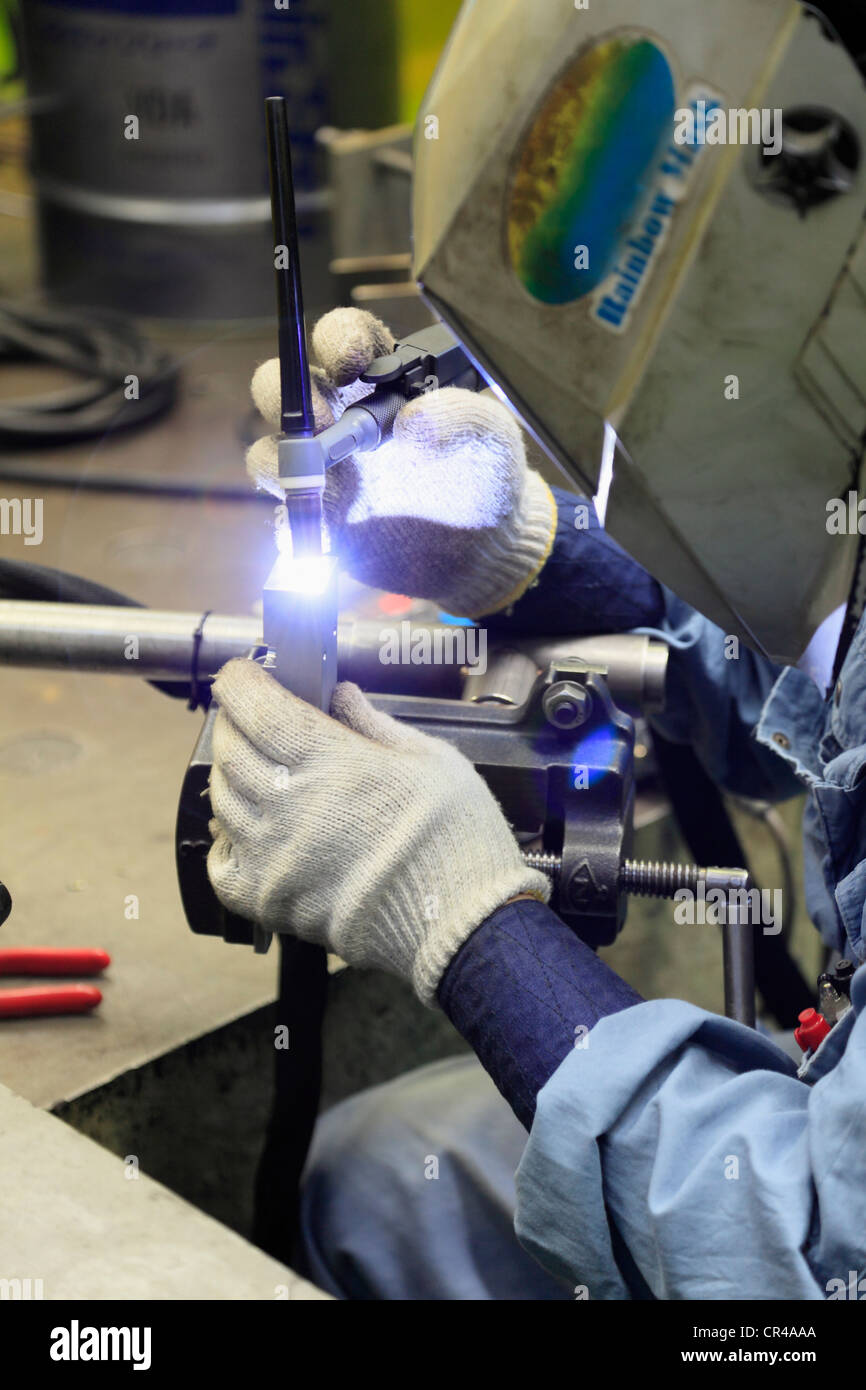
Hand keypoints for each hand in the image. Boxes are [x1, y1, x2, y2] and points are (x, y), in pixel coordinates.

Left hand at [206, 659, 549, 1003]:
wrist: (461, 923)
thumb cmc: (456, 837)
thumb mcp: (430, 759)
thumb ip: (375, 723)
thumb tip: (340, 694)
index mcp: (331, 761)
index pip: (256, 708)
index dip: (239, 683)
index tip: (241, 674)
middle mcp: (290, 805)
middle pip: (230, 749)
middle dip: (234, 723)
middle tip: (252, 717)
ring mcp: (273, 856)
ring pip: (222, 800)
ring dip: (231, 776)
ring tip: (257, 769)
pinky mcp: (270, 900)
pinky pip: (221, 863)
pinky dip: (226, 840)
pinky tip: (248, 829)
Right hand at [246, 307, 556, 617]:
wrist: (486, 546)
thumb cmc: (486, 475)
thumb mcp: (491, 435)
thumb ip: (462, 415)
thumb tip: (414, 422)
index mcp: (381, 383)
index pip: (343, 341)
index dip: (337, 341)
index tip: (351, 363)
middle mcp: (343, 420)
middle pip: (286, 388)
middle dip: (285, 392)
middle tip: (324, 419)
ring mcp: (327, 472)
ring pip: (271, 452)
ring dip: (279, 459)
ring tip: (313, 479)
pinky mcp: (324, 519)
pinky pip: (288, 517)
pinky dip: (291, 521)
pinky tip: (314, 527)